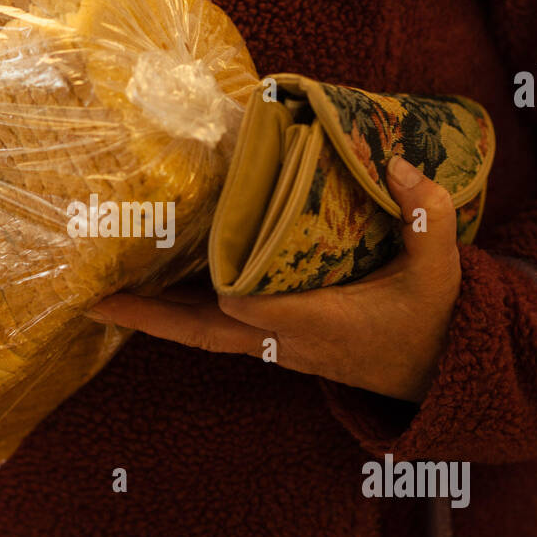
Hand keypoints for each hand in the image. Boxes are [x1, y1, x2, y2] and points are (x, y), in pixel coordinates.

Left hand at [87, 156, 461, 402]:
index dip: (219, 288)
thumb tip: (396, 162)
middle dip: (148, 316)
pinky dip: (185, 311)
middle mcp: (286, 339)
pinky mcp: (280, 341)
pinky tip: (161, 283)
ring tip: (108, 289)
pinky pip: (219, 329)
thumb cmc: (436, 322)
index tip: (196, 254)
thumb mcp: (442, 270)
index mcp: (315, 324)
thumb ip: (425, 216)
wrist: (443, 374)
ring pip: (204, 334)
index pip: (247, 311)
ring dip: (157, 314)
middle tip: (93, 298)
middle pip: (201, 333)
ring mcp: (279, 345)